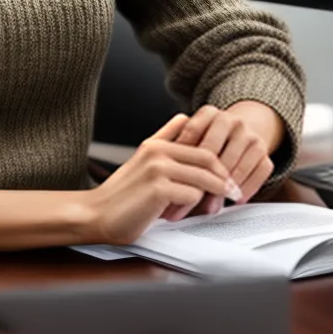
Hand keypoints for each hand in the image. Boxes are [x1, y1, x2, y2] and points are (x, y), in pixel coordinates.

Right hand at [82, 113, 241, 245]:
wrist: (97, 214)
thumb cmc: (123, 194)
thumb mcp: (143, 159)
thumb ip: (164, 139)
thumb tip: (185, 119)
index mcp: (156, 143)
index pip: (202, 145)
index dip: (220, 162)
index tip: (229, 179)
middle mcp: (157, 151)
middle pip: (209, 159)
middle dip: (225, 178)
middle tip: (234, 194)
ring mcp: (158, 168)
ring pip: (204, 178)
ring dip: (212, 195)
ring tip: (214, 208)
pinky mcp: (158, 189)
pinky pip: (193, 195)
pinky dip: (194, 207)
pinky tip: (186, 214)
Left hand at [165, 103, 278, 218]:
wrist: (239, 133)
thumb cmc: (208, 142)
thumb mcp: (192, 140)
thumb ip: (180, 156)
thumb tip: (164, 187)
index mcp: (209, 113)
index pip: (192, 134)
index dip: (181, 160)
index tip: (172, 182)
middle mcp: (231, 120)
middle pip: (214, 154)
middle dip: (201, 182)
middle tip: (189, 202)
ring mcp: (250, 134)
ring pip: (236, 167)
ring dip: (223, 191)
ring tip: (208, 207)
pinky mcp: (265, 150)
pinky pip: (258, 173)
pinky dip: (246, 189)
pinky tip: (233, 200)